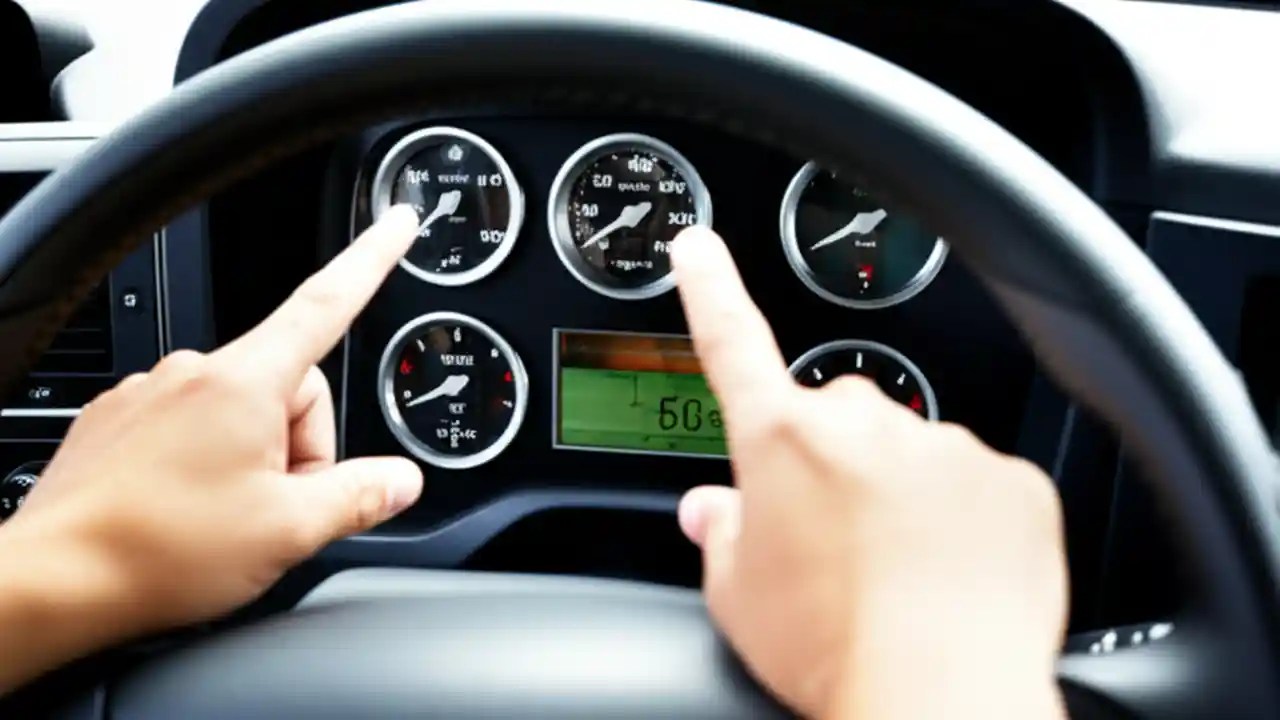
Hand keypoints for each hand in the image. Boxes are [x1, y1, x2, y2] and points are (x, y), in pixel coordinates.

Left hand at [0, 206, 422, 689]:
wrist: (54, 581)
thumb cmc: (160, 551)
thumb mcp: (289, 532)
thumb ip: (359, 496)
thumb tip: (399, 480)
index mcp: (245, 383)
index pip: (327, 303)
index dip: (372, 260)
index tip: (398, 223)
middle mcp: (194, 373)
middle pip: (292, 387)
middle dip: (302, 447)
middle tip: (278, 509)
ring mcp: (151, 394)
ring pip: (242, 411)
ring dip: (254, 460)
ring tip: (224, 518)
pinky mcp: (119, 421)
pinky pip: (192, 426)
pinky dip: (206, 464)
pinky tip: (188, 510)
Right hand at [670, 227, 1067, 718]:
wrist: (940, 697)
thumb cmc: (831, 650)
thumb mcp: (739, 599)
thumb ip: (723, 535)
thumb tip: (714, 512)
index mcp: (781, 442)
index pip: (731, 342)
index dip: (710, 288)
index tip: (697, 243)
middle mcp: (861, 424)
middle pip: (836, 420)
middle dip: (833, 463)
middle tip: (834, 539)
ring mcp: (942, 446)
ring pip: (911, 455)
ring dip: (901, 497)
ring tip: (899, 575)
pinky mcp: (1010, 480)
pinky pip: (977, 488)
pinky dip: (963, 523)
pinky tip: (951, 580)